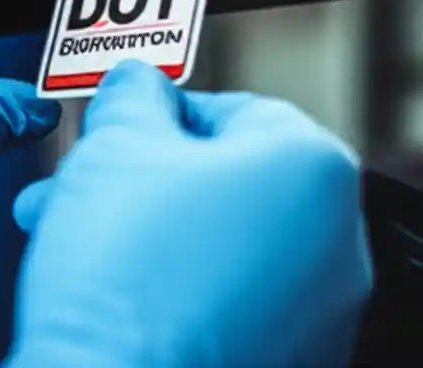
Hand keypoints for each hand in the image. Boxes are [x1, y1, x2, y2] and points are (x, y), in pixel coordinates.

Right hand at [7, 61, 372, 367]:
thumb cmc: (128, 283)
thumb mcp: (115, 146)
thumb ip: (133, 95)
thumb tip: (137, 83)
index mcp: (314, 169)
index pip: (232, 108)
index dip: (157, 113)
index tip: (117, 128)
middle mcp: (338, 243)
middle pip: (226, 182)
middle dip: (142, 179)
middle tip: (85, 183)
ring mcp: (321, 315)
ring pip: (224, 246)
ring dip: (155, 234)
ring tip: (83, 241)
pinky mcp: (290, 364)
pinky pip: (230, 305)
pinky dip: (180, 294)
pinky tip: (120, 296)